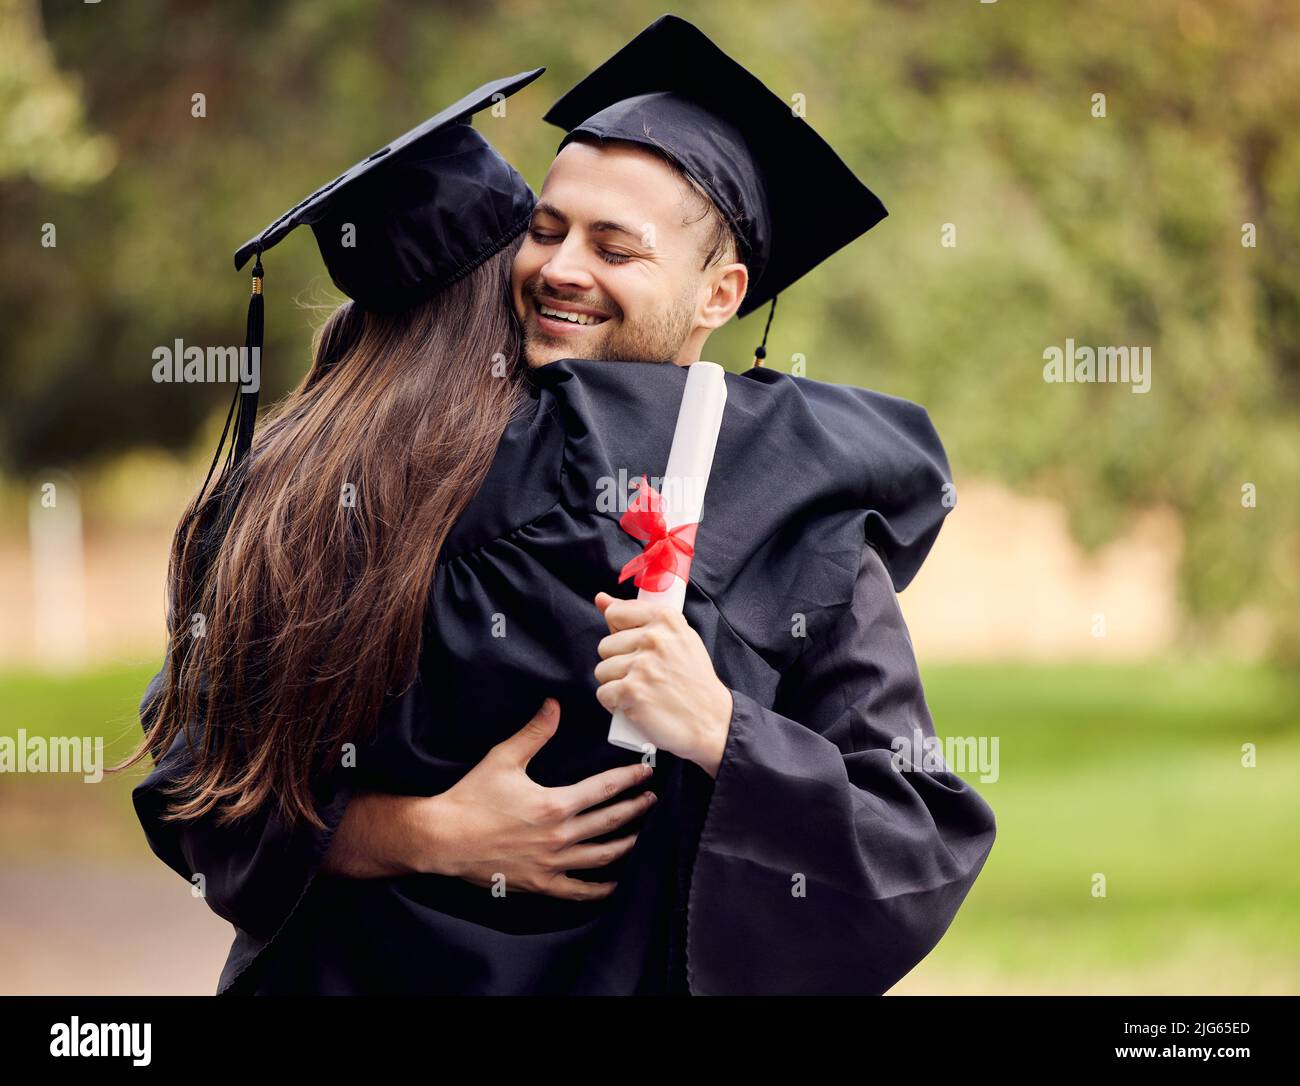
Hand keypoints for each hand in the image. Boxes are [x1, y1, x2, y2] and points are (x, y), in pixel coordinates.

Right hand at [414, 697, 657, 899]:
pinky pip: (578, 891)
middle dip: (635, 808)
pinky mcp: (540, 883)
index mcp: (555, 804)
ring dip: (625, 843)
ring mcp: (552, 863)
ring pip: (601, 856)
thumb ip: (535, 732)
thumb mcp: (504, 758)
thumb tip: (554, 705)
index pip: (604, 789)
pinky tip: (614, 884)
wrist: (443, 838)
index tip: (645, 773)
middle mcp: (560, 836)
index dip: (629, 779)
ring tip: (641, 833)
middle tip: (651, 799)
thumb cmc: (472, 797)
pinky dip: (600, 889)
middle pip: (610, 822)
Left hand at [592, 592, 732, 777]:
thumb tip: (600, 599)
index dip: (620, 634)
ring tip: (642, 691)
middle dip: (619, 663)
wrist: (712, 721)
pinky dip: (615, 704)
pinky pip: (603, 693)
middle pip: (605, 646)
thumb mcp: (678, 637)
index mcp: (666, 618)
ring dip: (616, 684)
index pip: (616, 613)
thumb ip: (638, 615)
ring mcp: (642, 665)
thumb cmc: (693, 680)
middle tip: (646, 676)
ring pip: (602, 670)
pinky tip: (634, 705)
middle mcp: (653, 638)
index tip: (636, 648)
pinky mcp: (632, 692)